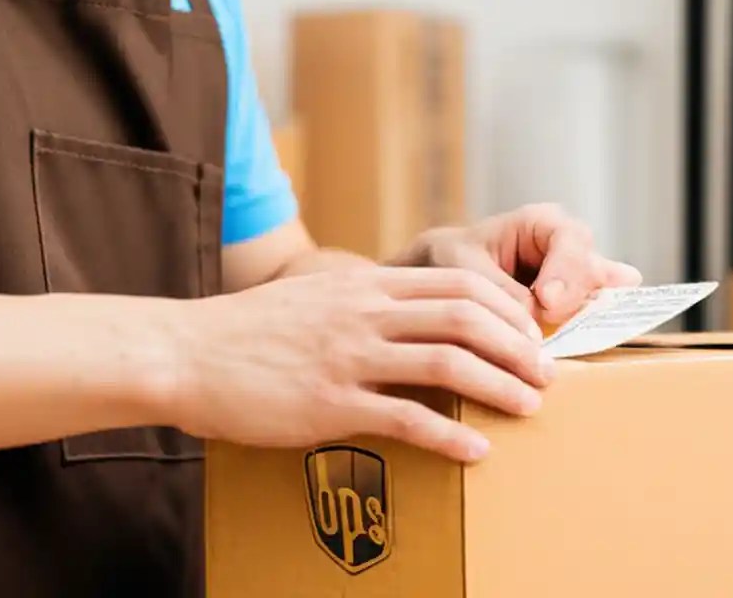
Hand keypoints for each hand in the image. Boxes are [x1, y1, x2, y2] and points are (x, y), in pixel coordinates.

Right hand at [165, 267, 548, 461]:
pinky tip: (476, 450)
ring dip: (500, 385)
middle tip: (548, 373)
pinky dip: (450, 435)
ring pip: (448, 363)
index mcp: (365, 283)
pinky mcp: (330, 402)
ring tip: (529, 406)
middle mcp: (364, 312)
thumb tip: (414, 318)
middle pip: (466, 317)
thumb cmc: (249, 330)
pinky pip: (406, 418)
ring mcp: (349, 356)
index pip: (458, 282)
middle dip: (518, 346)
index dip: (506, 307)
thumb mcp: (315, 295)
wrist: (184, 352)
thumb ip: (365, 300)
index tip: (531, 333)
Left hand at [393, 203, 641, 325]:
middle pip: (593, 267)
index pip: (570, 239)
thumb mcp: (465, 270)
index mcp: (541, 223)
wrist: (443, 276)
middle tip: (551, 317)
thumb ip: (500, 290)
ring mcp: (578, 279)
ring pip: (602, 292)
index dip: (565, 271)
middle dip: (576, 296)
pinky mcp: (578, 308)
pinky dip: (595, 327)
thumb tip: (535, 317)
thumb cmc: (452, 261)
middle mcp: (568, 248)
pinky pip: (600, 314)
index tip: (547, 300)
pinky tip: (594, 334)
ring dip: (588, 315)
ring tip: (578, 329)